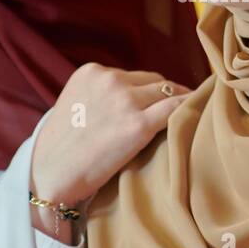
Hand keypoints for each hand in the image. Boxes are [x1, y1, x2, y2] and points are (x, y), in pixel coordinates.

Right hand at [30, 63, 193, 208]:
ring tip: (192, 115)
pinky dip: (188, 110)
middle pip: (154, 81)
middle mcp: (110, 79)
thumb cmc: (61, 148)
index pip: (134, 76)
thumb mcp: (75, 103)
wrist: (50, 175)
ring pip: (168, 92)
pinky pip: (175, 109)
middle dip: (165, 96)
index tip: (160, 103)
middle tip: (179, 111)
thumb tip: (135, 97)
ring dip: (179, 103)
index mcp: (92, 72)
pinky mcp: (138, 125)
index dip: (149, 92)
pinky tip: (198, 116)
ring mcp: (125, 101)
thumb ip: (100, 94)